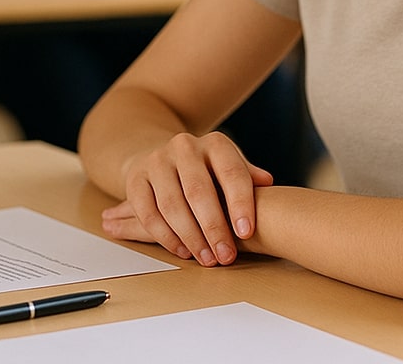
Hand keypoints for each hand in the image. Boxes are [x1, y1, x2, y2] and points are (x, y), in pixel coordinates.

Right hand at [99, 131, 272, 266]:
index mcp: (215, 143)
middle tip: (226, 256)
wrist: (165, 158)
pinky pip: (149, 213)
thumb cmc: (208, 171)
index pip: (231, 172)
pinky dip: (166, 236)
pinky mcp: (136, 180)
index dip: (240, 202)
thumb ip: (248, 176)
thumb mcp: (231, 168)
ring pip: (172, 204)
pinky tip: (182, 251)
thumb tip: (267, 181)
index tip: (246, 232)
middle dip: (214, 228)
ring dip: (190, 237)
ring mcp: (157, 161)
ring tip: (206, 258)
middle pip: (199, 190)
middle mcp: (184, 146)